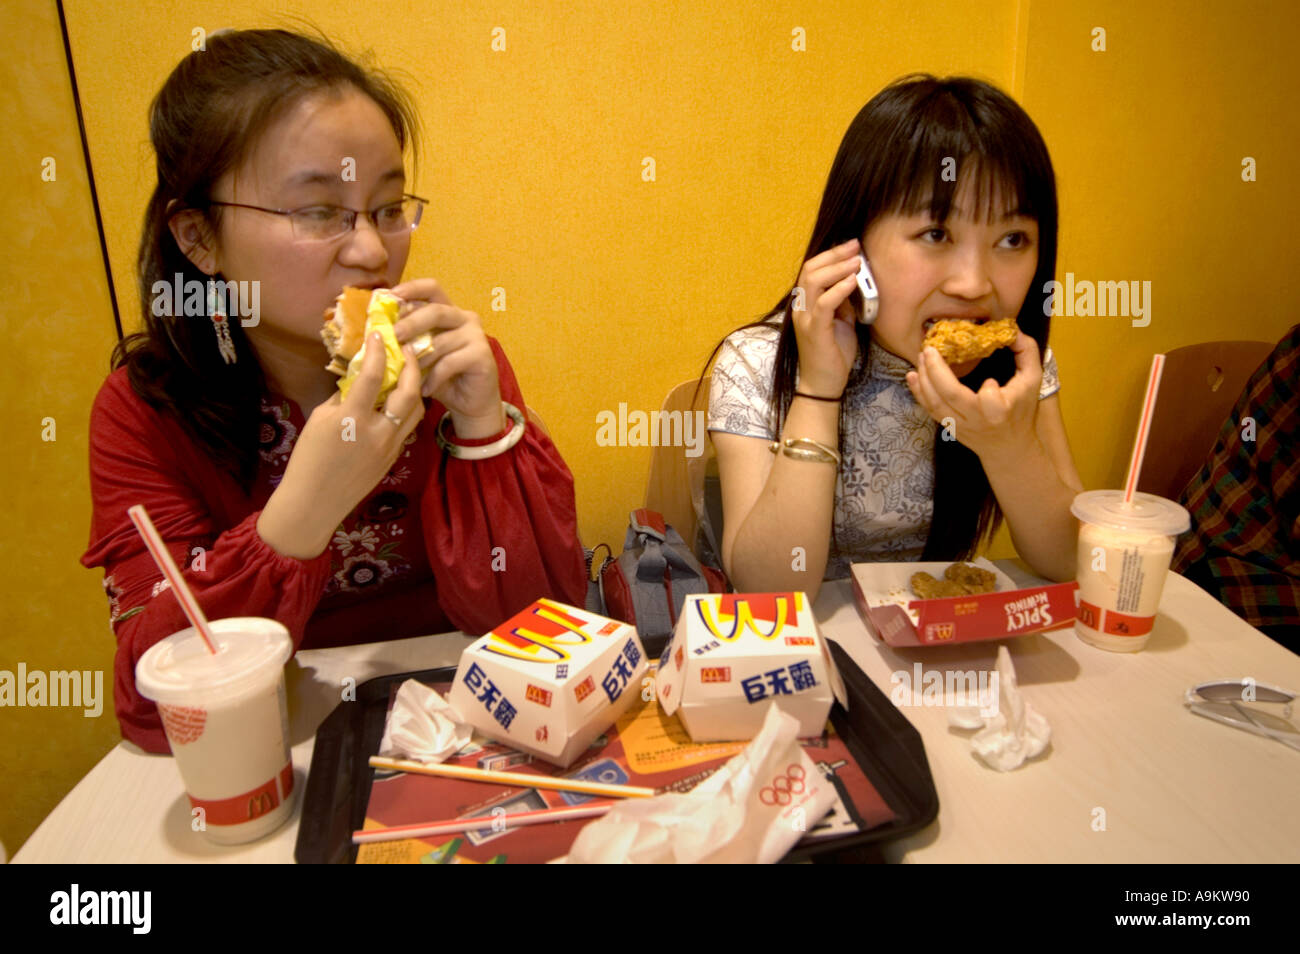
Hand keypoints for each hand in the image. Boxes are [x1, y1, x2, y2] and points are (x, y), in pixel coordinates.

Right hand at [261, 333, 424, 556]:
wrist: (314, 502)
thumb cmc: (308, 459)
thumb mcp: (320, 420)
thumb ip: (342, 396)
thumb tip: (359, 375)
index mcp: (351, 419)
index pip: (372, 376)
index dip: (378, 351)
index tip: (379, 335)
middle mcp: (377, 432)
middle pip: (408, 392)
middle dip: (412, 367)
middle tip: (408, 349)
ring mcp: (390, 446)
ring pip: (416, 410)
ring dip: (416, 387)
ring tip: (410, 371)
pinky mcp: (394, 457)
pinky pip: (408, 427)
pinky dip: (408, 409)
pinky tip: (401, 399)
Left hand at [390, 279, 502, 437]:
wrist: (470, 403)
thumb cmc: (441, 376)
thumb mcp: (420, 354)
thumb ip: (406, 339)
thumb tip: (374, 331)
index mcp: (448, 311)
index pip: (432, 289)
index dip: (413, 288)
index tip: (392, 296)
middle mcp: (465, 318)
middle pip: (436, 311)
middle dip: (411, 323)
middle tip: (393, 335)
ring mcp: (476, 335)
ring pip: (441, 341)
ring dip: (419, 359)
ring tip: (406, 374)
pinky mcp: (482, 355)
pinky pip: (450, 362)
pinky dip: (433, 377)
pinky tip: (425, 389)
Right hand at [790, 239, 861, 397]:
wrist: (824, 384)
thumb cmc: (833, 354)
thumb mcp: (842, 321)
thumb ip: (844, 302)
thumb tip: (855, 282)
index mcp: (806, 304)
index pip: (812, 270)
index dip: (831, 255)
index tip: (852, 247)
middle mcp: (801, 308)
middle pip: (810, 270)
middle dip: (834, 255)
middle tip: (855, 246)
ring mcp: (805, 319)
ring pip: (814, 282)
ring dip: (837, 268)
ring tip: (857, 261)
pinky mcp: (814, 331)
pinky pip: (824, 304)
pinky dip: (839, 289)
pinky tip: (853, 281)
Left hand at [905, 331, 1043, 459]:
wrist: (1008, 448)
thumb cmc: (1021, 410)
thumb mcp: (1032, 380)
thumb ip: (1027, 351)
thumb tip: (1011, 327)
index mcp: (1000, 410)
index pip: (990, 397)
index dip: (989, 388)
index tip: (991, 380)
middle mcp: (976, 420)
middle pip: (951, 396)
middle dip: (936, 370)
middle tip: (929, 349)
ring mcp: (959, 425)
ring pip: (935, 404)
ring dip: (923, 379)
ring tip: (921, 357)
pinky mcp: (948, 427)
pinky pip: (929, 410)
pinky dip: (918, 393)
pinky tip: (912, 375)